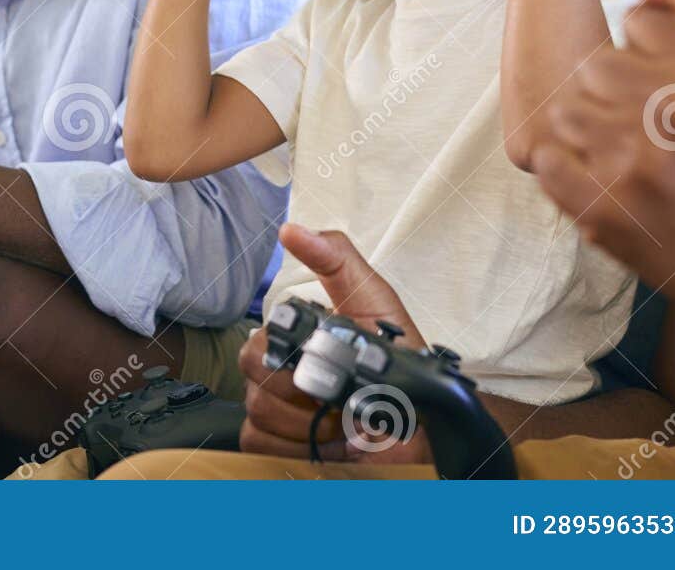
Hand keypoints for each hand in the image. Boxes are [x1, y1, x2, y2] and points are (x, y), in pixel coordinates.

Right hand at [237, 224, 432, 464]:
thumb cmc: (400, 360)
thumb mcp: (375, 299)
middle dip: (302, 387)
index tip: (330, 359)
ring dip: (305, 419)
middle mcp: (279, 366)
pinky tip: (326, 439)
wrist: (422, 422)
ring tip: (341, 417)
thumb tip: (291, 230)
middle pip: (253, 372)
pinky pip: (257, 441)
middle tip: (340, 392)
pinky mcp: (275, 443)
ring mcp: (273, 407)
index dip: (294, 352)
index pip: (261, 337)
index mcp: (296, 334)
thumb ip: (337, 259)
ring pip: (256, 409)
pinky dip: (293, 444)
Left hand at [533, 0, 674, 334]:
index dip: (655, 52)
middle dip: (620, 89)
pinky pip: (548, 161)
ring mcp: (640, 165)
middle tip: (657, 125)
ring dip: (593, 128)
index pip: (637, 20)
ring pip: (568, 109)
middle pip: (596, 63)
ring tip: (636, 152)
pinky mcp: (609, 211)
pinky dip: (568, 167)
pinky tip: (609, 177)